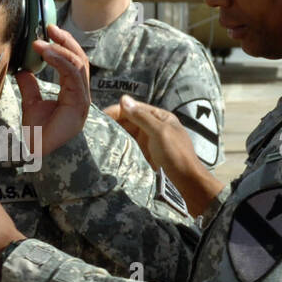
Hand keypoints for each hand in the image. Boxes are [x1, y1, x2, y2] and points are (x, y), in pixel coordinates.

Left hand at [15, 24, 90, 157]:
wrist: (37, 152)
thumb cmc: (37, 133)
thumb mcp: (31, 103)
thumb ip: (30, 86)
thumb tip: (23, 69)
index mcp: (73, 92)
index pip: (73, 62)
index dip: (62, 45)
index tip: (47, 32)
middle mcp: (81, 93)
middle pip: (79, 59)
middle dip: (65, 41)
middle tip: (49, 27)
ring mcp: (82, 99)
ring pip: (78, 64)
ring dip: (60, 49)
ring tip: (42, 41)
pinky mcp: (79, 104)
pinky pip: (73, 75)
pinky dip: (60, 61)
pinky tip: (47, 53)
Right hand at [104, 95, 223, 216]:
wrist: (186, 182)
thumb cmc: (176, 154)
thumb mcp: (160, 132)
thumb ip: (142, 116)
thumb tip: (123, 99)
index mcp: (159, 117)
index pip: (134, 108)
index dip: (117, 110)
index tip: (100, 114)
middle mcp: (153, 127)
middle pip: (128, 120)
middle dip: (113, 122)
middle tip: (95, 127)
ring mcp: (148, 142)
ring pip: (127, 134)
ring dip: (114, 134)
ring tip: (98, 137)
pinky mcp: (144, 155)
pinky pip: (128, 147)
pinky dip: (119, 146)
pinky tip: (108, 148)